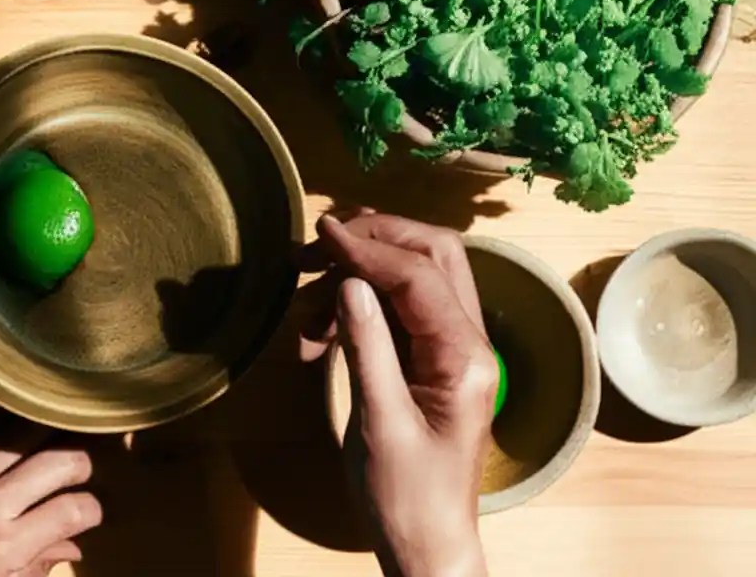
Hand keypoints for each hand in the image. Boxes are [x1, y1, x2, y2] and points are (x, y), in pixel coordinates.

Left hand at [0, 428, 100, 576]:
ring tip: (55, 447)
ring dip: (46, 440)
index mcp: (2, 550)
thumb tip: (70, 545)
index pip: (75, 510)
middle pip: (60, 461)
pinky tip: (11, 444)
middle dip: (83, 464)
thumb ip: (32, 571)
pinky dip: (3, 437)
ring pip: (23, 436)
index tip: (91, 513)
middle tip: (83, 474)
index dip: (94, 509)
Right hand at [305, 214, 495, 576]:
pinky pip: (399, 309)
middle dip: (377, 239)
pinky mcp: (430, 359)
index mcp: (463, 357)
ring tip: (307, 300)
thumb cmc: (405, 496)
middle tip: (320, 245)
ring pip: (416, 277)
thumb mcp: (378, 423)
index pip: (420, 276)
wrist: (426, 542)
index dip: (369, 247)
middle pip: (433, 256)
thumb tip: (348, 282)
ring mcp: (451, 348)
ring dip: (362, 272)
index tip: (322, 233)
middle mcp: (468, 342)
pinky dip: (360, 303)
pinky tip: (319, 330)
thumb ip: (366, 347)